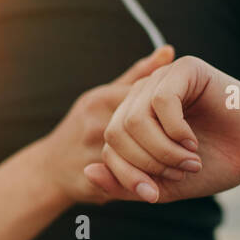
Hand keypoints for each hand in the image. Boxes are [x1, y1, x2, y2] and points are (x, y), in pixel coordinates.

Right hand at [37, 44, 193, 204]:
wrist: (48, 168)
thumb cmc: (84, 126)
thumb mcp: (109, 95)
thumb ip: (139, 76)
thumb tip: (169, 50)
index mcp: (102, 99)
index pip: (150, 105)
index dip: (175, 122)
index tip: (191, 135)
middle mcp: (94, 122)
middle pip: (148, 137)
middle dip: (171, 152)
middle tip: (192, 159)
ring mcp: (89, 150)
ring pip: (138, 163)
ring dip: (161, 171)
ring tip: (179, 175)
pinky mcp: (87, 179)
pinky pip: (123, 185)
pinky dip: (143, 187)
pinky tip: (157, 189)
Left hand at [84, 55, 239, 203]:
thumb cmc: (215, 164)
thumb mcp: (164, 184)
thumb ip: (126, 182)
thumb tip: (87, 171)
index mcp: (134, 119)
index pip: (109, 148)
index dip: (127, 176)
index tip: (154, 194)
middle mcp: (142, 95)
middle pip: (116, 134)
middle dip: (146, 163)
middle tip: (179, 172)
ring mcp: (161, 79)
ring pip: (135, 120)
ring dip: (163, 150)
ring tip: (189, 159)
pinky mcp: (184, 70)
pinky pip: (161, 101)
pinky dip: (176, 130)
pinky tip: (193, 140)